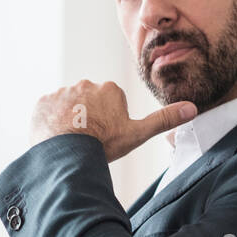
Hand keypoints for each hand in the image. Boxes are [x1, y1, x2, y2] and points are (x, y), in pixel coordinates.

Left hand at [30, 80, 196, 162]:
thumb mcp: (137, 133)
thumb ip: (163, 120)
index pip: (110, 105)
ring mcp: (63, 91)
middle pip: (89, 104)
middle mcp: (86, 84)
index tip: (105, 135)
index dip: (109, 123)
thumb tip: (193, 109)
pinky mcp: (43, 102)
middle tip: (89, 139)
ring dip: (69, 121)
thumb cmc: (105, 143)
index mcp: (110, 88)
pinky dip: (51, 123)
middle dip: (89, 119)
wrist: (69, 152)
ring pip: (68, 108)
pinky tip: (56, 138)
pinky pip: (48, 111)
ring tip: (72, 141)